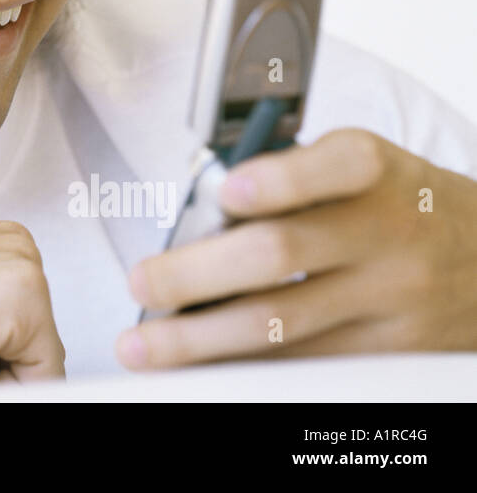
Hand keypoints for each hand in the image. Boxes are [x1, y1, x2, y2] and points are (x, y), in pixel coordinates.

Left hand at [117, 127, 476, 368]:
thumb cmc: (391, 202)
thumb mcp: (360, 169)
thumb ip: (290, 177)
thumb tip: (196, 212)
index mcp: (373, 170)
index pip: (334, 167)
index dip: (279, 179)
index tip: (227, 192)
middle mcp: (386, 233)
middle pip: (280, 254)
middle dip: (196, 272)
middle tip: (142, 282)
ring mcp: (391, 299)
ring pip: (281, 325)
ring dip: (199, 338)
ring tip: (143, 344)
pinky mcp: (390, 353)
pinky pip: (303, 365)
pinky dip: (241, 366)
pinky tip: (198, 366)